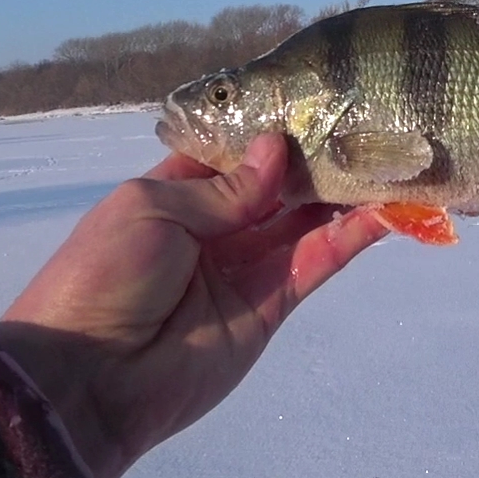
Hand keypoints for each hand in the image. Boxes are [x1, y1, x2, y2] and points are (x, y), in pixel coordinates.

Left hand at [0, 133, 385, 477]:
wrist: (89, 380)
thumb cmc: (103, 275)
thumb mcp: (150, 210)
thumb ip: (222, 188)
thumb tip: (278, 149)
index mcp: (175, 194)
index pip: (233, 152)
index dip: (270, 128)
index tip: (316, 97)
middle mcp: (215, 226)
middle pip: (277, 184)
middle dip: (316, 155)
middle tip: (365, 120)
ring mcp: (246, 266)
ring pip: (305, 220)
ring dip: (344, 191)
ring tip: (389, 154)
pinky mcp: (272, 305)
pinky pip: (316, 262)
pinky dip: (350, 236)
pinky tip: (385, 208)